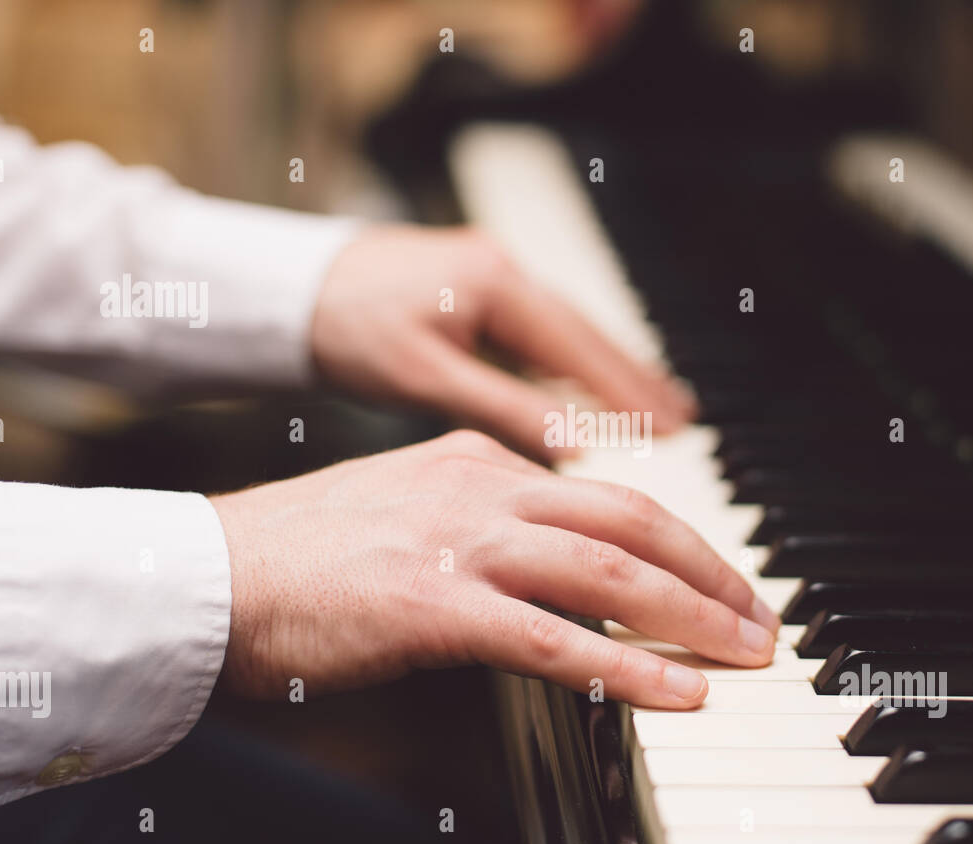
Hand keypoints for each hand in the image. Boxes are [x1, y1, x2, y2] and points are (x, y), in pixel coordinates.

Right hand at [208, 430, 778, 706]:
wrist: (213, 574)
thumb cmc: (304, 557)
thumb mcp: (409, 512)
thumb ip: (484, 525)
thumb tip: (554, 568)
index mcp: (477, 461)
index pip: (607, 493)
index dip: (681, 538)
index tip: (720, 578)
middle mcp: (481, 488)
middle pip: (632, 519)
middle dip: (711, 571)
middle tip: (759, 615)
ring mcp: (461, 543)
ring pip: (611, 571)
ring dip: (693, 615)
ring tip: (747, 653)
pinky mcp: (436, 606)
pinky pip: (557, 640)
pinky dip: (629, 667)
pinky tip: (679, 692)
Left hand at [309, 225, 695, 459]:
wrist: (286, 286)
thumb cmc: (342, 326)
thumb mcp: (422, 375)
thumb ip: (503, 407)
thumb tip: (576, 443)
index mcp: (496, 283)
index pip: (582, 347)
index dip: (630, 394)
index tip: (675, 431)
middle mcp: (503, 271)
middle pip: (589, 335)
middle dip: (638, 380)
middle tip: (686, 424)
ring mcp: (490, 277)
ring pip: (568, 333)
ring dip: (611, 373)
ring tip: (654, 412)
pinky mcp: (473, 292)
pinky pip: (540, 334)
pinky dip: (571, 365)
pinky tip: (587, 393)